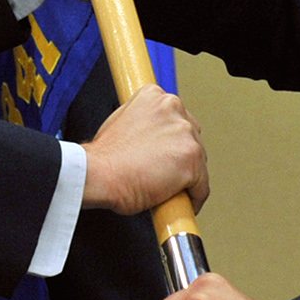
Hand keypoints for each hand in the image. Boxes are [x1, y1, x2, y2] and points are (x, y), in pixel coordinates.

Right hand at [81, 86, 208, 215]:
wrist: (97, 174)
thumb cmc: (103, 156)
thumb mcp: (119, 121)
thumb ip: (142, 122)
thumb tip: (152, 137)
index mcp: (155, 96)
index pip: (177, 118)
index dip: (171, 140)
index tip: (167, 153)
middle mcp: (173, 108)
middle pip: (192, 137)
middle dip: (181, 157)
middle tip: (166, 173)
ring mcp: (185, 134)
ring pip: (199, 161)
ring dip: (188, 177)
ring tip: (170, 189)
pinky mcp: (192, 160)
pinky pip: (202, 186)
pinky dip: (194, 198)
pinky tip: (182, 203)